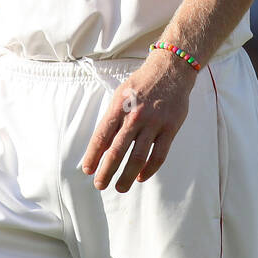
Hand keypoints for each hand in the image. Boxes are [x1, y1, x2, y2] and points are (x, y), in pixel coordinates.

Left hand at [79, 50, 197, 191]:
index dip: (92, 155)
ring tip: (120, 187)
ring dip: (126, 176)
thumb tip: (99, 146)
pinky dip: (149, 169)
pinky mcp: (170, 128)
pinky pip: (159, 155)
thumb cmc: (141, 85)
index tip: (87, 170)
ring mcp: (154, 123)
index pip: (102, 136)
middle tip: (99, 185)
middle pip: (117, 150)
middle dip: (106, 171)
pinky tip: (141, 177)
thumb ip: (111, 119)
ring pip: (137, 157)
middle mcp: (135, 116)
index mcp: (119, 106)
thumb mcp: (120, 95)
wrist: (171, 70)